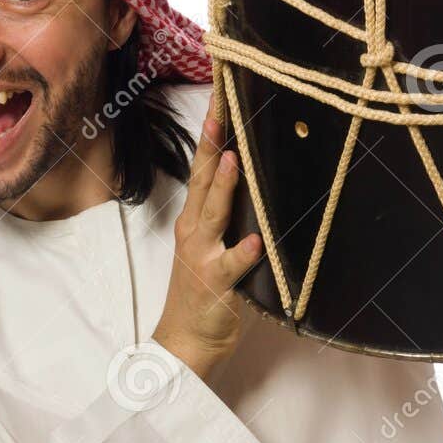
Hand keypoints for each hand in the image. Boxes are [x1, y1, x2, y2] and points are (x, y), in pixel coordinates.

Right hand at [152, 94, 263, 380]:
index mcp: (195, 220)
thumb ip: (228, 217)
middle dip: (212, 144)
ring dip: (225, 187)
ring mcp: (203, 256)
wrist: (186, 342)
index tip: (219, 100)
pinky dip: (243, 253)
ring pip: (214, 215)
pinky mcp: (216, 284)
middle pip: (204, 180)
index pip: (204, 169)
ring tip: (236, 160)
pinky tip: (256, 242)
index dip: (211, 135)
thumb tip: (254, 182)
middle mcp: (196, 231)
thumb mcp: (212, 246)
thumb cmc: (204, 294)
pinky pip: (232, 266)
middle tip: (220, 109)